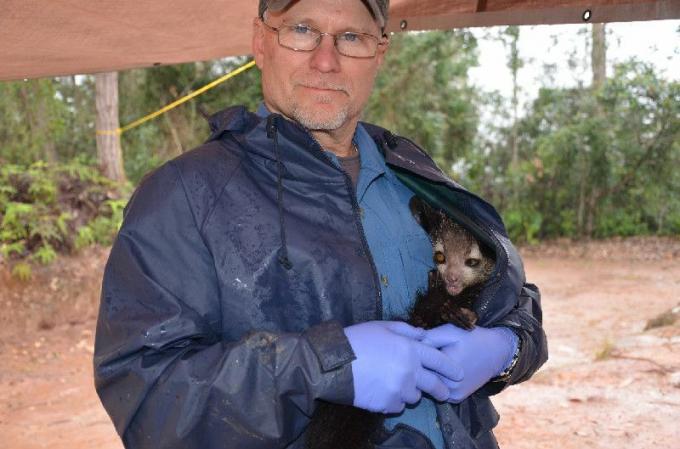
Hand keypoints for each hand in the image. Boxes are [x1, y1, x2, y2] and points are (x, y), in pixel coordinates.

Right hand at [344, 321, 463, 413]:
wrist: (335, 363)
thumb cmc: (358, 340)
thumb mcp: (383, 326)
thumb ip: (407, 331)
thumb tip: (423, 336)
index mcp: (411, 349)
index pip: (440, 361)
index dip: (451, 368)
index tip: (459, 374)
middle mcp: (410, 371)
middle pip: (434, 385)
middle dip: (441, 389)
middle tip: (442, 392)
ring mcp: (399, 389)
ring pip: (415, 396)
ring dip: (411, 392)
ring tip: (398, 385)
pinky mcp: (388, 404)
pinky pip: (398, 405)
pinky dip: (395, 400)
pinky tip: (384, 391)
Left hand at [422, 324, 517, 402]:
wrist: (496, 353)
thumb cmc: (472, 338)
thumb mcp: (450, 331)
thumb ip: (429, 338)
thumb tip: (410, 345)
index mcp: (446, 368)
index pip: (418, 364)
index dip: (413, 354)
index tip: (413, 346)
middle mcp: (449, 386)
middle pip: (422, 377)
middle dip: (419, 366)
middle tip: (421, 354)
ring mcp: (453, 395)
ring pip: (428, 386)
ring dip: (427, 375)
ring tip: (432, 362)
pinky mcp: (456, 399)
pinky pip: (438, 391)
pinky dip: (436, 382)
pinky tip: (440, 371)